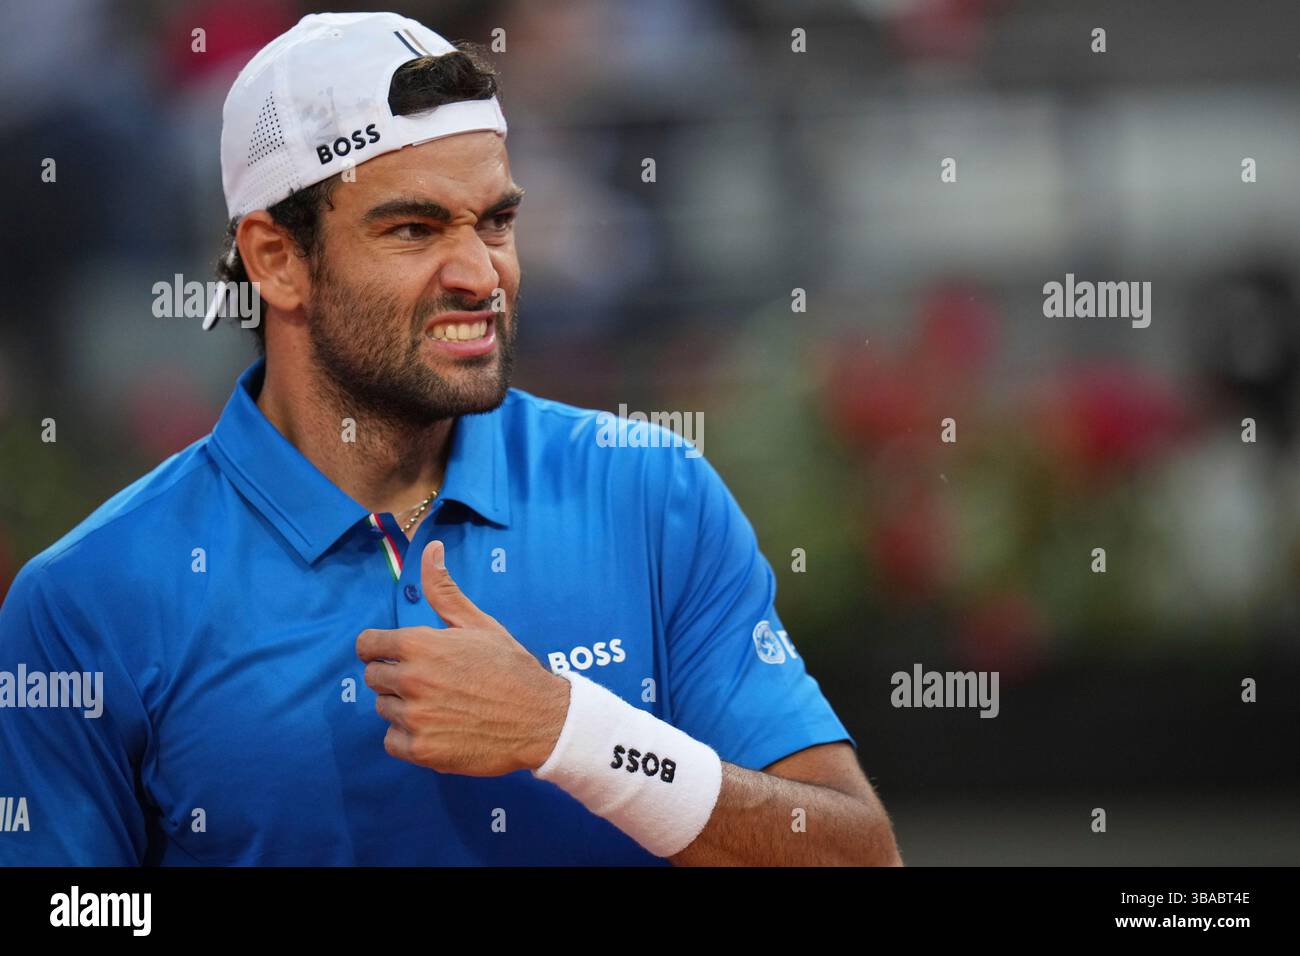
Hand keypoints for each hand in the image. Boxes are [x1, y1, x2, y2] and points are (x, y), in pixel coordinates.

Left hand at [356, 539, 570, 775]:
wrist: (541, 719)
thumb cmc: (510, 667)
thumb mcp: (478, 624)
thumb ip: (444, 591)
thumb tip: (431, 548)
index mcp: (419, 644)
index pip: (367, 646)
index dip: (379, 649)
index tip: (394, 656)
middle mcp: (410, 680)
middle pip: (373, 678)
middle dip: (395, 678)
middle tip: (431, 682)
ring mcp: (414, 717)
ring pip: (385, 710)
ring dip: (404, 708)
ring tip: (441, 705)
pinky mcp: (420, 750)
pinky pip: (392, 741)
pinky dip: (409, 738)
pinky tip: (438, 729)